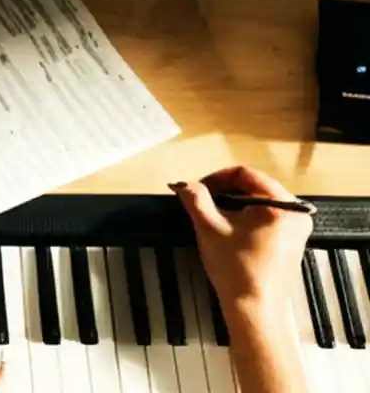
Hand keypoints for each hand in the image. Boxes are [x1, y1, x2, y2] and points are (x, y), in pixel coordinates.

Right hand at [171, 166, 312, 316]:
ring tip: (214, 215)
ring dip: (235, 203)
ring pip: (261, 201)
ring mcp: (298, 227)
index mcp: (280, 204)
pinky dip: (248, 216)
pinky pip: (269, 216)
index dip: (216, 178)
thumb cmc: (235, 267)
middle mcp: (296, 211)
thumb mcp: (210, 229)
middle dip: (225, 190)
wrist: (255, 308)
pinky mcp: (294, 240)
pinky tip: (231, 229)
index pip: (245, 174)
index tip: (197, 190)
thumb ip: (195, 200)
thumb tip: (184, 184)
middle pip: (255, 186)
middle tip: (203, 202)